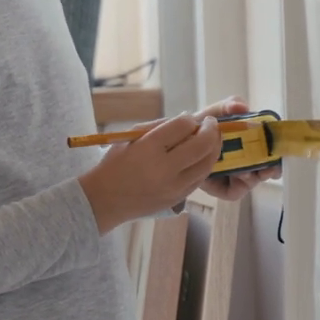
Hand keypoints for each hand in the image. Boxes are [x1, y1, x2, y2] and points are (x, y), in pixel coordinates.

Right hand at [80, 112, 222, 231]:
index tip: (191, 118)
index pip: (182, 126)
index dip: (190, 119)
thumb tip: (187, 119)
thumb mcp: (130, 138)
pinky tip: (202, 157)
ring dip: (214, 148)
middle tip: (210, 124)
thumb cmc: (115, 164)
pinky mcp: (178, 198)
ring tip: (212, 139)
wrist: (106, 200)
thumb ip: (158, 126)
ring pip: (207, 163)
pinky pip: (200, 178)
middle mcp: (164, 168)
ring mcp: (174, 186)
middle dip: (211, 130)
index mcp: (148, 148)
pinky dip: (205, 165)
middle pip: (201, 144)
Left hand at [192, 96, 282, 201]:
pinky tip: (230, 178)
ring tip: (245, 172)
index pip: (269, 153)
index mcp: (248, 144)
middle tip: (267, 169)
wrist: (173, 144)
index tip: (277, 156)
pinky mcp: (221, 189)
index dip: (276, 156)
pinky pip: (233, 192)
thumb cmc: (199, 127)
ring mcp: (233, 177)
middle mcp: (244, 162)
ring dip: (251, 177)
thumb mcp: (214, 114)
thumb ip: (228, 106)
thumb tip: (242, 107)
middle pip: (264, 170)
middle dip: (269, 170)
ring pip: (250, 182)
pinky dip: (235, 186)